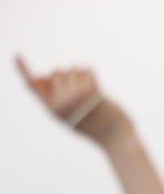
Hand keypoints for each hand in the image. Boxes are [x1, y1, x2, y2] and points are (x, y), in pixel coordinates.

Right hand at [15, 56, 130, 144]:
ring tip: (87, 92)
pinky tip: (95, 86)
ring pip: (72, 69)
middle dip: (66, 75)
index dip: (23, 70)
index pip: (32, 86)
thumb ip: (56, 97)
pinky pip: (87, 71)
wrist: (115, 137)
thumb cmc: (92, 125)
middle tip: (77, 90)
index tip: (17, 56)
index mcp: (52, 109)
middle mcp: (61, 103)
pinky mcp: (94, 93)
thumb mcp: (70, 114)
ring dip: (80, 75)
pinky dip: (91, 74)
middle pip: (55, 73)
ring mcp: (78, 98)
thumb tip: (47, 75)